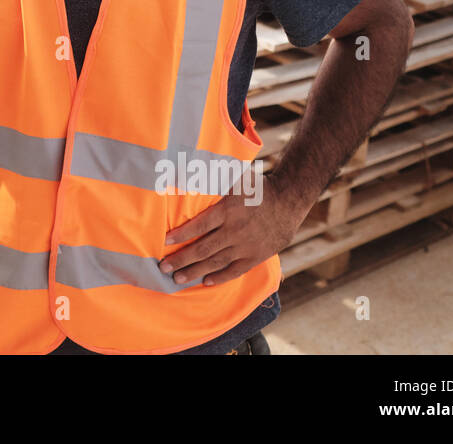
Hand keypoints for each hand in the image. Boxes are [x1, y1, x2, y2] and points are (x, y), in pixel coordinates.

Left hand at [157, 170, 308, 286]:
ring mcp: (246, 246)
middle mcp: (235, 230)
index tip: (164, 241)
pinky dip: (220, 277)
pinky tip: (205, 281)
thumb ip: (213, 179)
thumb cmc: (257, 187)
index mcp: (228, 210)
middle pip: (203, 249)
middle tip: (163, 267)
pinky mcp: (256, 256)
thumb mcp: (235, 179)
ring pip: (216, 262)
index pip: (199, 225)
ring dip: (195, 271)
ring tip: (178, 278)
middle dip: (181, 259)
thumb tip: (188, 169)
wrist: (290, 200)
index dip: (181, 234)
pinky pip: (235, 270)